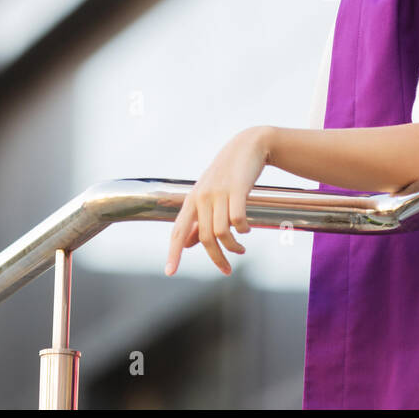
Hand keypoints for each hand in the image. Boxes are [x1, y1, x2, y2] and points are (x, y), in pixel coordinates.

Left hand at [165, 126, 271, 275]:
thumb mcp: (209, 194)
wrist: (248, 145)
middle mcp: (202, 196)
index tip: (169, 272)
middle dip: (216, 258)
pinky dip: (243, 230)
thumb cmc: (228, 173)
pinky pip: (237, 219)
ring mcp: (219, 192)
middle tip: (226, 270)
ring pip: (221, 231)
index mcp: (192, 199)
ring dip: (232, 246)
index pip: (178, 231)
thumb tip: (187, 244)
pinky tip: (247, 230)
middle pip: (204, 237)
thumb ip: (198, 219)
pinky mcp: (237, 189)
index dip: (173, 252)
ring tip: (241, 249)